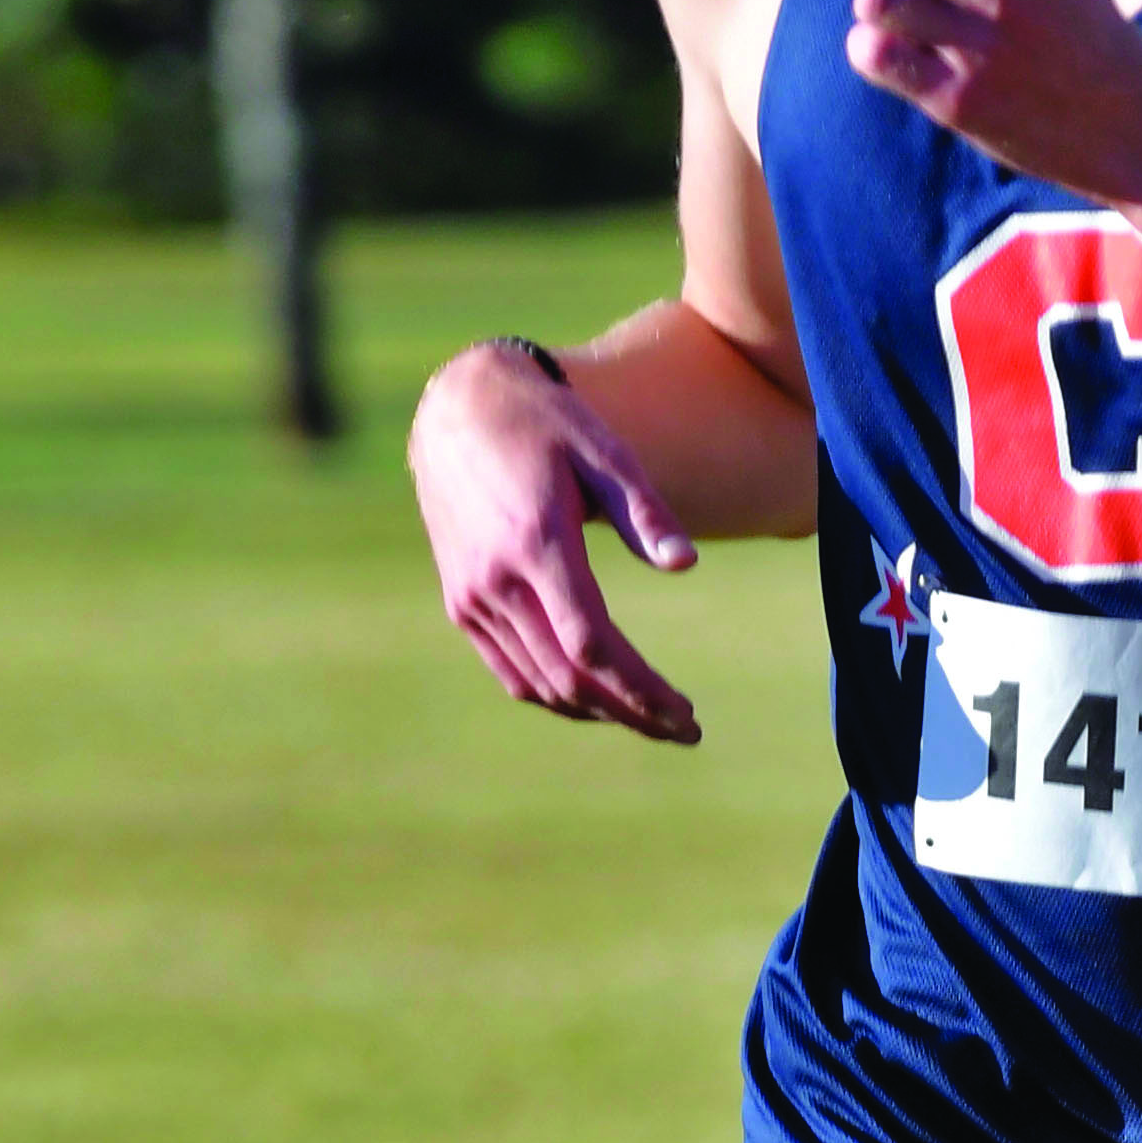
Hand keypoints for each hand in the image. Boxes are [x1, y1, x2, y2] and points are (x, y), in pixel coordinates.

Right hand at [407, 345, 702, 740]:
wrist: (455, 412)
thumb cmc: (545, 424)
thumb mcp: (602, 451)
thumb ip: (643, 511)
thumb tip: (686, 565)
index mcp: (535, 544)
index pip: (592, 646)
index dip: (641, 690)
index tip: (686, 715)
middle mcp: (495, 581)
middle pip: (569, 677)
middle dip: (632, 713)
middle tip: (684, 730)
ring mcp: (471, 597)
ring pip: (539, 684)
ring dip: (598, 712)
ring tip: (650, 719)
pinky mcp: (460, 603)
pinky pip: (510, 671)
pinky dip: (556, 694)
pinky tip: (597, 697)